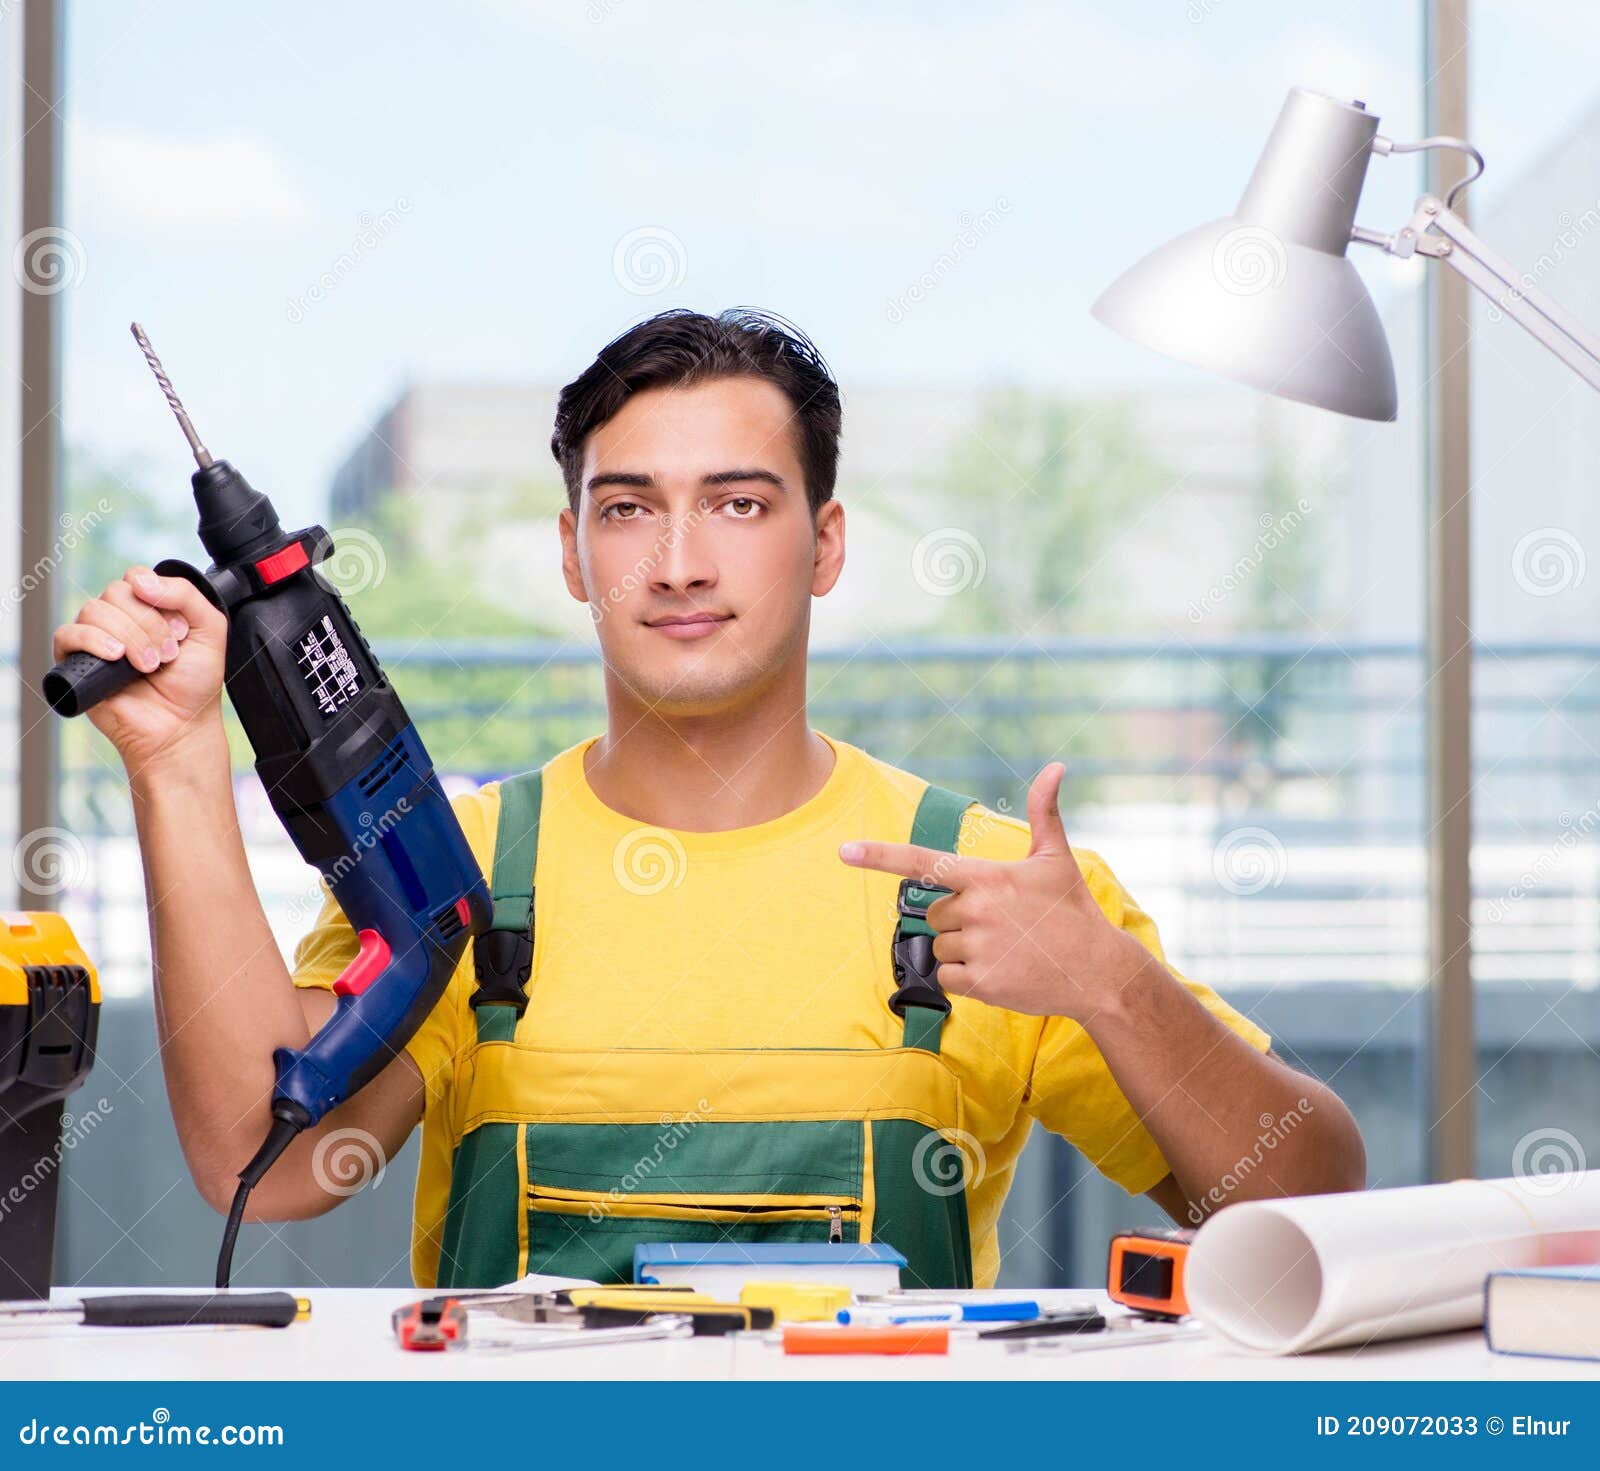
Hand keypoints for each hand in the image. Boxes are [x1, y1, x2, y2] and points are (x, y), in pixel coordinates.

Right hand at [51, 565, 228, 770]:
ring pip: (94, 610)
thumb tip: (141, 581)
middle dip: (148, 624)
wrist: (180, 727)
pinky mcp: (77, 662)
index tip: (180, 630)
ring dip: (129, 637)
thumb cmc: (194, 684)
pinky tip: (117, 658)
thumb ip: (186, 595)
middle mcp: (119, 620)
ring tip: (149, 665)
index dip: (156, 596)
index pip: (136, 577)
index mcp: (147, 608)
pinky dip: (93, 641)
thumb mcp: (210, 630)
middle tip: (168, 654)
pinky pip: (67, 634)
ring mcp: (96, 640)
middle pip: (116, 592)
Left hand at [838, 762, 1156, 1019]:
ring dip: (964, 950)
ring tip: (1005, 949)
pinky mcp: (980, 982)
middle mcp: (977, 909)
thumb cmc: (1073, 910)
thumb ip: (1045, 811)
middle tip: (1001, 925)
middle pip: (934, 913)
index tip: (845, 851)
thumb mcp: (1056, 858)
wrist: (1098, 970)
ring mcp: (977, 947)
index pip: (923, 862)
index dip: (880, 855)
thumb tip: (1055, 766)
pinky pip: (946, 977)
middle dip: (958, 919)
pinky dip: (965, 978)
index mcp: (986, 876)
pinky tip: (1000, 972)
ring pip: (940, 946)